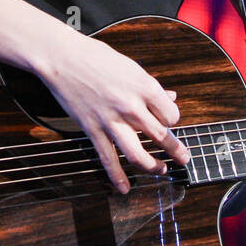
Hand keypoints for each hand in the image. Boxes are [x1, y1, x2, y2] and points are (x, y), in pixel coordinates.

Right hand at [36, 30, 190, 192]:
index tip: (169, 120)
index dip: (173, 119)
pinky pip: (108, 159)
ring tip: (161, 169)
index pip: (171, 114)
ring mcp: (111, 121)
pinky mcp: (92, 130)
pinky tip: (125, 188)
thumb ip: (151, 87)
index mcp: (144, 87)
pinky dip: (117, 177)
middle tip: (183, 158)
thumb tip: (171, 97)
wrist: (62, 58)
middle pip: (161, 136)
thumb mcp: (130, 68)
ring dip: (153, 166)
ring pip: (137, 154)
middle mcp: (131, 106)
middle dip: (175, 150)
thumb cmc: (97, 58)